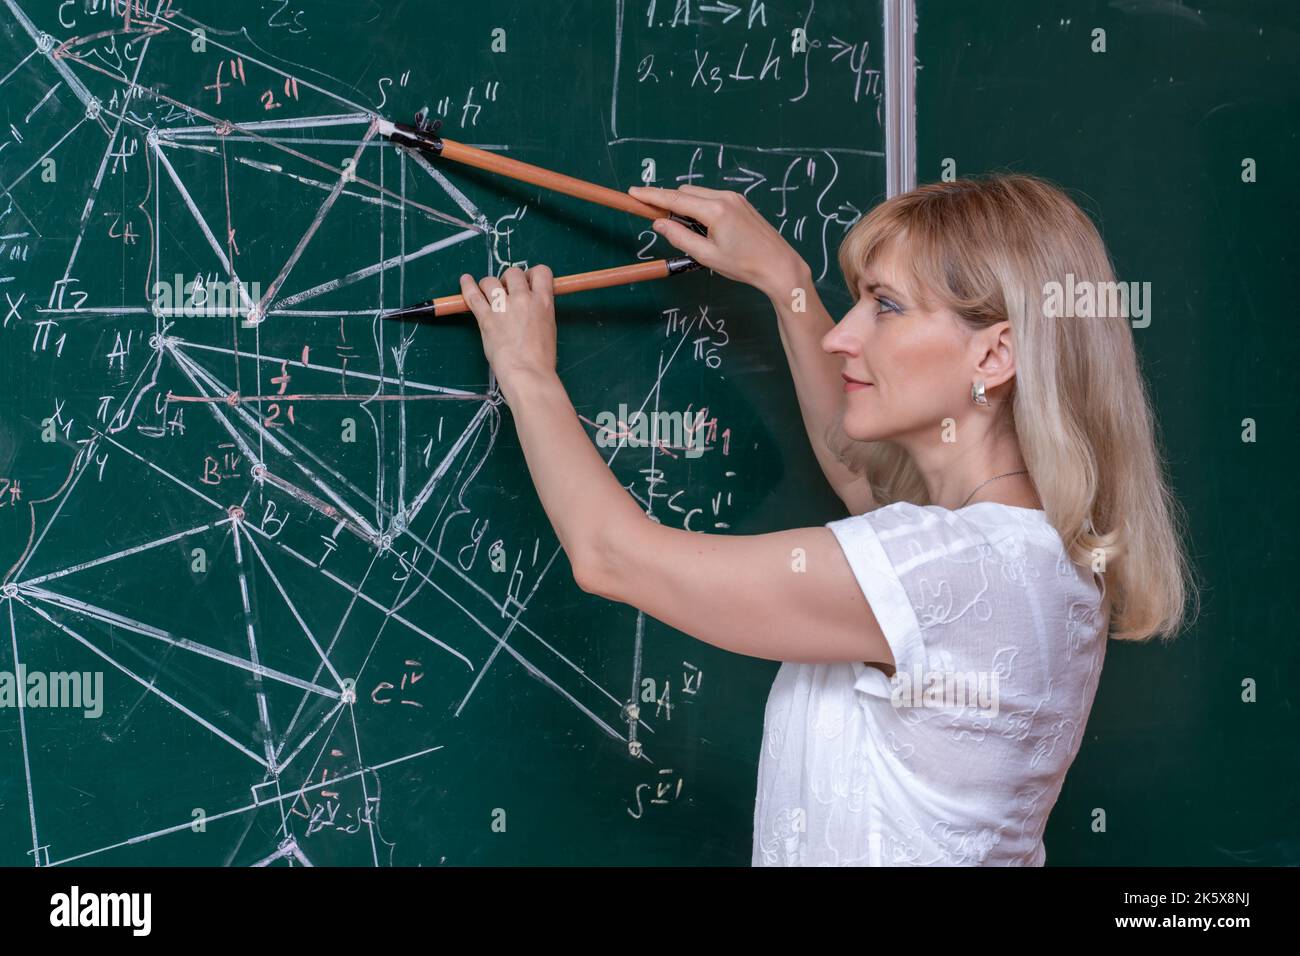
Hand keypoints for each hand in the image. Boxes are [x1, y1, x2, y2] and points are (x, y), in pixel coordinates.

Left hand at [459, 265, 557, 398]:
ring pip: (491, 281)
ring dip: (490, 285)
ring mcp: (503, 307)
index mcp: (544, 301)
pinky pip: (472, 295)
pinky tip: (465, 280)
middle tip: (508, 291)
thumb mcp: (549, 328)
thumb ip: (540, 312)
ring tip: (489, 293)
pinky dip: (467, 286)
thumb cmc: (541, 358)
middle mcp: (523, 298)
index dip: (532, 275)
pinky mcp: (486, 318)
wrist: (527, 372)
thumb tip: (532, 305)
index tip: (527, 283)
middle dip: (509, 280)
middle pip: (513, 273)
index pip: (540, 272)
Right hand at [628, 184, 809, 301]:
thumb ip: (680, 237)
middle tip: (657, 219)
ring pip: (698, 193)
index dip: (652, 195)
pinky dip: (700, 207)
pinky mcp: (740, 202)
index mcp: (715, 210)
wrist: (778, 265)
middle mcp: (725, 198)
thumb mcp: (707, 256)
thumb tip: (659, 224)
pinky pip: (712, 198)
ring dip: (685, 205)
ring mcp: (734, 198)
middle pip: (685, 191)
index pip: (675, 198)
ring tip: (686, 231)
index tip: (634, 192)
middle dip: (668, 201)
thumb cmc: (745, 265)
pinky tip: (703, 227)